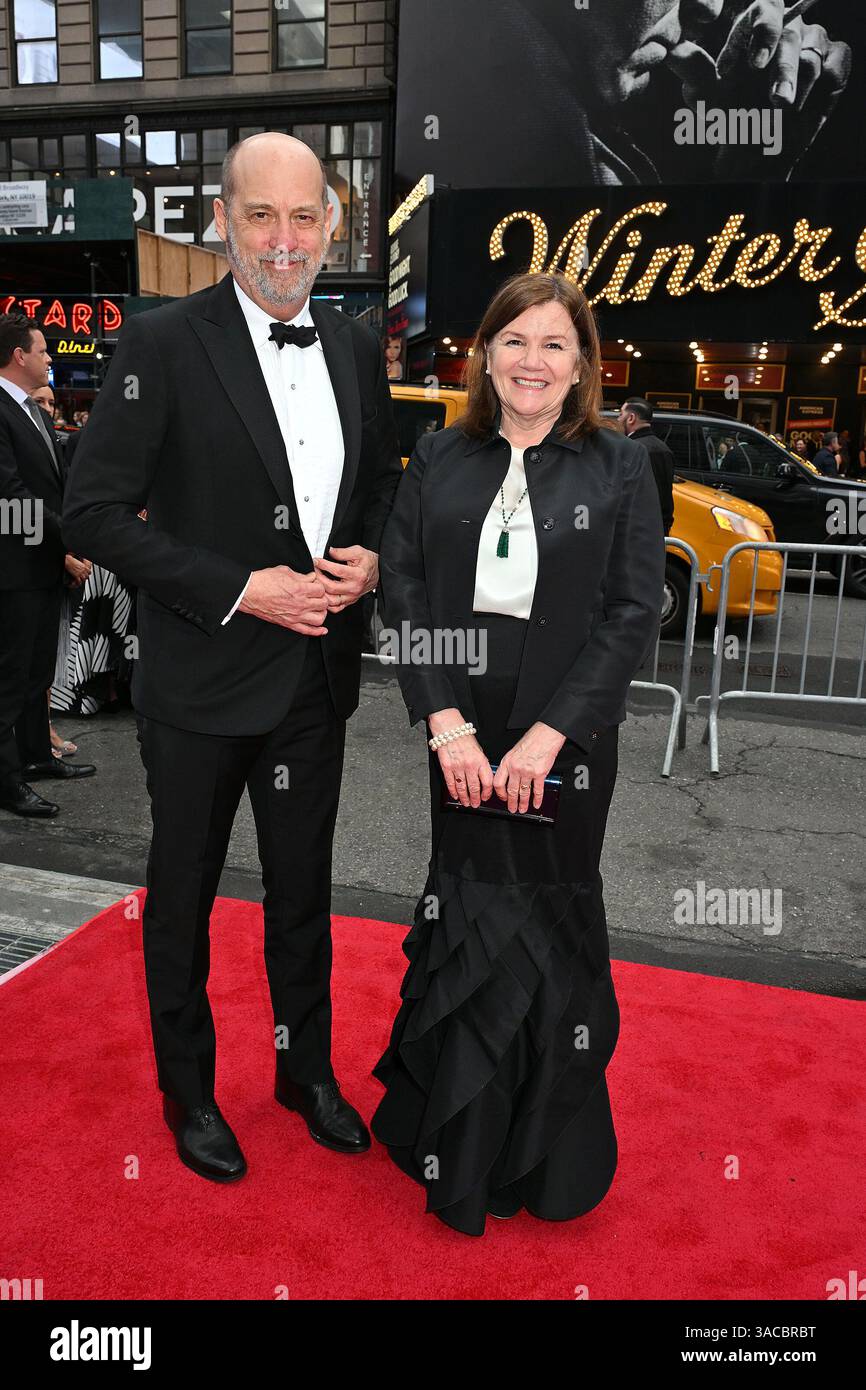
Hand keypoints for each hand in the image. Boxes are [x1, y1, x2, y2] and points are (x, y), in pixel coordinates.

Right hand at [65, 554, 90, 586]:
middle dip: (85, 578)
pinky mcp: (76, 576)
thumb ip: (81, 563)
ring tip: (79, 581)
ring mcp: (80, 573)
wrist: (68, 561)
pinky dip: (77, 583)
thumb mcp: (78, 561)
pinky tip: (76, 583)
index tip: (86, 574)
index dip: (88, 574)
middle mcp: (83, 570)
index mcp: (84, 566)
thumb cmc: (71, 560)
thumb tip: (80, 562)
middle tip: (82, 578)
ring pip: (84, 579)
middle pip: (87, 576)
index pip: (89, 572)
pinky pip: (79, 581)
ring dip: (81, 580)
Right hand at [238, 565, 328, 634]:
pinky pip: (308, 631)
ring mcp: (295, 615)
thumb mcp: (284, 571)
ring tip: (318, 609)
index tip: (315, 586)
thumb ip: (301, 575)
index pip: (321, 589)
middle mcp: (300, 604)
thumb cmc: (263, 581)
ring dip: (321, 613)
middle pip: (323, 604)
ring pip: (320, 618)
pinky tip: (322, 629)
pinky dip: (318, 631)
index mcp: (299, 589)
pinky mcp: (289, 624)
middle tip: (317, 596)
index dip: (319, 586)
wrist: (249, 593)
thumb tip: (311, 577)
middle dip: (322, 599)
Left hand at [312, 545, 378, 613]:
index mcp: (358, 575)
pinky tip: (324, 594)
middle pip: (331, 587)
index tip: (316, 561)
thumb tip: (330, 552)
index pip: (337, 571)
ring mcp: (352, 597)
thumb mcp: (358, 551)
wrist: (378, 572)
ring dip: (321, 592)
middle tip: (314, 570)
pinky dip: (327, 603)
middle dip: (319, 578)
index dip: (324, 565)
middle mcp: (355, 588)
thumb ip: (343, 552)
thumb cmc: (368, 562)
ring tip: (317, 582)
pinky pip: (336, 608)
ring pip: (332, 600)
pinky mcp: (350, 601)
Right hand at [428, 707, 493, 808]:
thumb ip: (481, 765)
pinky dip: (453, 791)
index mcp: (481, 760)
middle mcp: (470, 764)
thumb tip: (484, 781)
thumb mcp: (479, 751)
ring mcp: (458, 767)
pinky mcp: (446, 767)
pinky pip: (450, 783)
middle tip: (475, 804)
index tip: (486, 797)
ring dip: (464, 798)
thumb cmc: (464, 738)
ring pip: (462, 788)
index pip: (487, 782)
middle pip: (474, 788)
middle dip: (475, 799)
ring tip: (466, 802)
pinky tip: (455, 795)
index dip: (487, 793)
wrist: (450, 729)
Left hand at [493, 721, 565, 814]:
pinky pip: (537, 790)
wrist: (545, 734)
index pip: (498, 782)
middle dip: (511, 802)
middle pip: (511, 790)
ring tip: (523, 809)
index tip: (502, 798)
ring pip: (523, 792)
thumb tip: (509, 779)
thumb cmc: (532, 740)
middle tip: (512, 808)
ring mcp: (527, 771)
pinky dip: (537, 799)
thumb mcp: (514, 752)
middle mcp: (515, 768)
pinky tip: (537, 803)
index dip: (499, 793)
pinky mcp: (540, 773)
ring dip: (523, 803)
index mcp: (507, 762)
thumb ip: (510, 765)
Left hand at [670, 1, 850, 177]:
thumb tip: (672, 54)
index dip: (761, 33)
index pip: (762, 13)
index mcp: (754, 25)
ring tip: (781, 110)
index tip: (750, 63)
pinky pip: (835, 66)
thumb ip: (695, 71)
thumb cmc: (730, 116)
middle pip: (791, 35)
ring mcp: (813, 41)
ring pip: (812, 55)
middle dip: (783, 70)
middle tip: (776, 98)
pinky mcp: (835, 60)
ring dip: (798, 86)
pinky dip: (822, 90)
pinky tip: (802, 108)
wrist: (755, 152)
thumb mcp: (708, 97)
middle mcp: (786, 28)